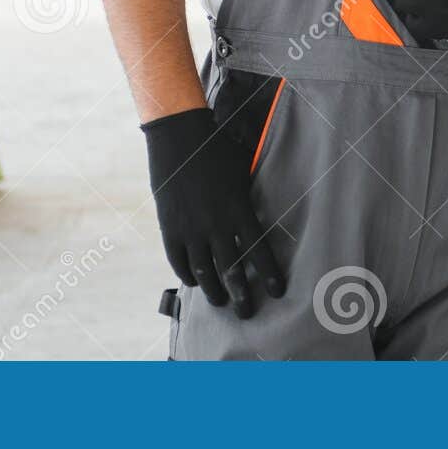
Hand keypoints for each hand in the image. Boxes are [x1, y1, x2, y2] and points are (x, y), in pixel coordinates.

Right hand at [141, 107, 285, 317]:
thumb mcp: (243, 171)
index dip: (269, 275)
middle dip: (241, 297)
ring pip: (204, 272)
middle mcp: (217, 224)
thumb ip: (250, 197)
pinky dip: (187, 274)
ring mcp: (191, 227)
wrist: (179, 135)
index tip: (277, 292)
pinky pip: (179, 261)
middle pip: (232, 271)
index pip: (260, 251)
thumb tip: (265, 211)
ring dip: (213, 291)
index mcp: (239, 209)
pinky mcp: (170, 227)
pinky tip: (193, 281)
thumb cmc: (217, 148)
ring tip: (220, 302)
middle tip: (247, 313)